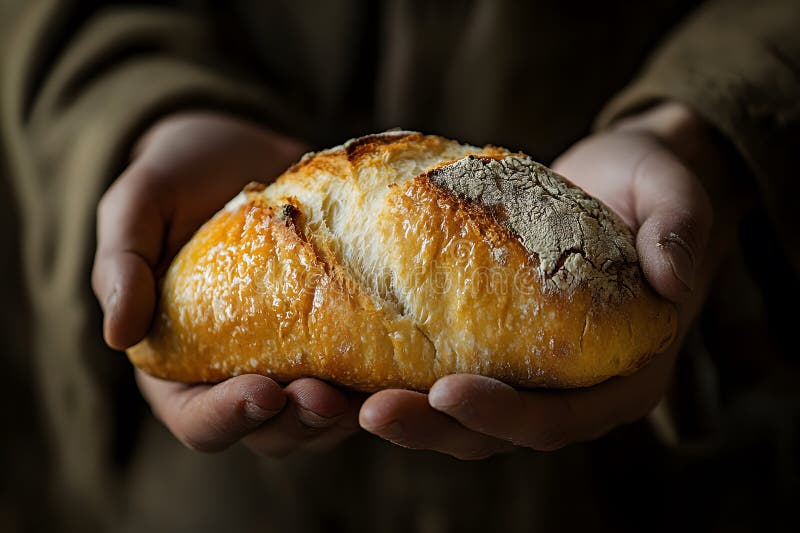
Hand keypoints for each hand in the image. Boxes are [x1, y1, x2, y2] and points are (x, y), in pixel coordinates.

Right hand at [92, 112, 360, 456]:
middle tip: (325, 395)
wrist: (240, 151)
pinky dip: (378, 380)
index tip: (261, 390)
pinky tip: (401, 367)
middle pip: (267, 430)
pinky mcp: (334, 335)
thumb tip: (117, 335)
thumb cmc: (177, 179)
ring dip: (343, 413)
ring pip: (318, 416)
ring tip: (370, 389)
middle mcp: (236, 372)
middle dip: (297, 422)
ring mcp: (291, 357)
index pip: (196, 418)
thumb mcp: (136, 207)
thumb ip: (121, 264)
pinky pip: (359, 374)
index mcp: (179, 363)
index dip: (227, 417)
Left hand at [359, 102, 734, 457]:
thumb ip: (679, 231)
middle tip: (373, 411)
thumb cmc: (648, 190)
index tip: (450, 391)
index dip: (506, 414)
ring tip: (339, 399)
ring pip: (455, 416)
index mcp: (619, 376)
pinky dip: (392, 376)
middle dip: (432, 426)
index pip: (560, 416)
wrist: (616, 184)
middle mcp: (567, 390)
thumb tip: (672, 279)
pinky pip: (435, 374)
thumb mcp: (675, 194)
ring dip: (401, 413)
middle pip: (495, 432)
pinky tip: (343, 365)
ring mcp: (522, 374)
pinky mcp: (486, 349)